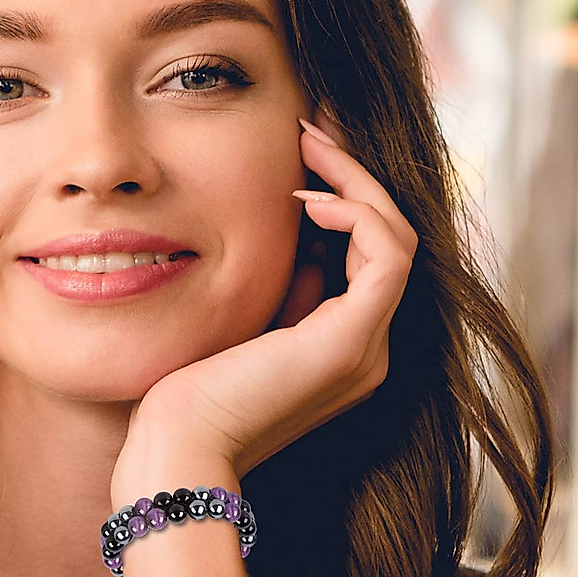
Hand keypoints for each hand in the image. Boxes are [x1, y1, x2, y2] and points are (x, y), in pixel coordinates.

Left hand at [113, 115, 417, 496]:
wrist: (180, 446)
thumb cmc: (192, 389)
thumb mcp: (246, 321)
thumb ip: (285, 284)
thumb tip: (302, 229)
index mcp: (343, 347)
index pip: (368, 255)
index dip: (344, 197)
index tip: (302, 154)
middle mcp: (369, 349)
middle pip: (390, 240)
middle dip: (354, 177)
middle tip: (313, 130)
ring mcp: (367, 349)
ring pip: (397, 239)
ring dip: (358, 183)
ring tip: (311, 146)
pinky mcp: (350, 342)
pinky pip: (387, 256)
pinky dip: (357, 214)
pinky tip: (309, 197)